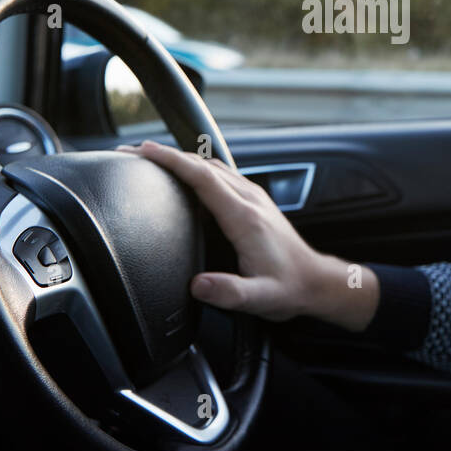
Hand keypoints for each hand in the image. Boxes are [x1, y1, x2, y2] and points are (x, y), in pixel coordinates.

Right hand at [116, 140, 378, 330]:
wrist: (316, 282)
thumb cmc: (288, 289)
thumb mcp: (260, 298)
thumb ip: (229, 292)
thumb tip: (197, 286)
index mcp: (244, 217)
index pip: (203, 177)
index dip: (172, 161)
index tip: (145, 152)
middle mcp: (249, 200)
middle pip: (203, 165)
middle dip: (167, 155)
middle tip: (134, 153)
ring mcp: (253, 197)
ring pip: (212, 167)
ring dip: (181, 159)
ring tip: (152, 160)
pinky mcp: (254, 202)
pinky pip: (221, 175)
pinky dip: (197, 169)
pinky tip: (185, 175)